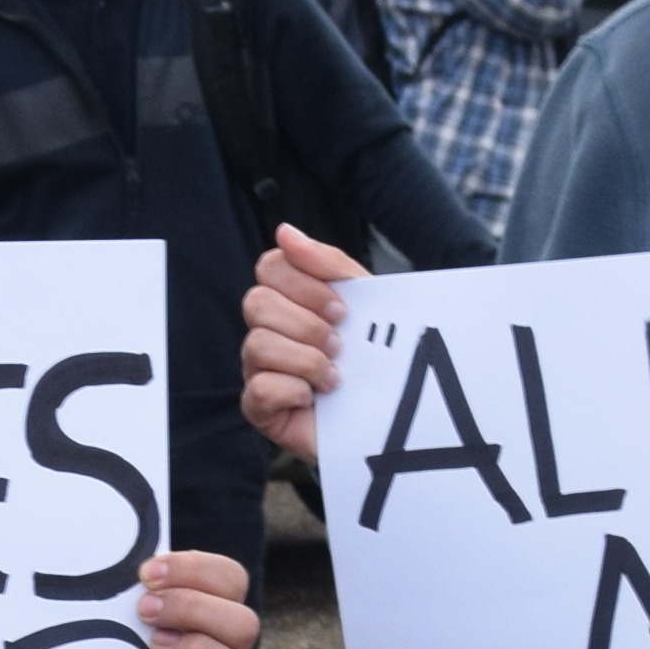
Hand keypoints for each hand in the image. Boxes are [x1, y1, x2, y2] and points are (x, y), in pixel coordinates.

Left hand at [135, 548, 259, 648]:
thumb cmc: (119, 632)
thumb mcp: (126, 600)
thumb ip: (137, 581)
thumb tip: (128, 561)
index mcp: (216, 608)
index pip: (231, 579)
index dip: (194, 570)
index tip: (146, 574)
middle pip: (245, 624)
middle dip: (192, 609)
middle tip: (145, 609)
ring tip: (154, 643)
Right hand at [243, 222, 363, 462]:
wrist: (392, 417)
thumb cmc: (374, 355)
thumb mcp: (364, 300)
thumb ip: (327, 262)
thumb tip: (284, 231)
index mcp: (289, 298)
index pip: (270, 267)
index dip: (304, 283)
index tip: (341, 307)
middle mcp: (267, 329)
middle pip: (256, 303)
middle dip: (306, 323)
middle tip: (340, 343)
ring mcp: (259, 369)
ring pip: (257, 345)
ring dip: (307, 361)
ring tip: (335, 377)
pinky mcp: (260, 409)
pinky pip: (258, 389)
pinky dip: (293, 391)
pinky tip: (315, 398)